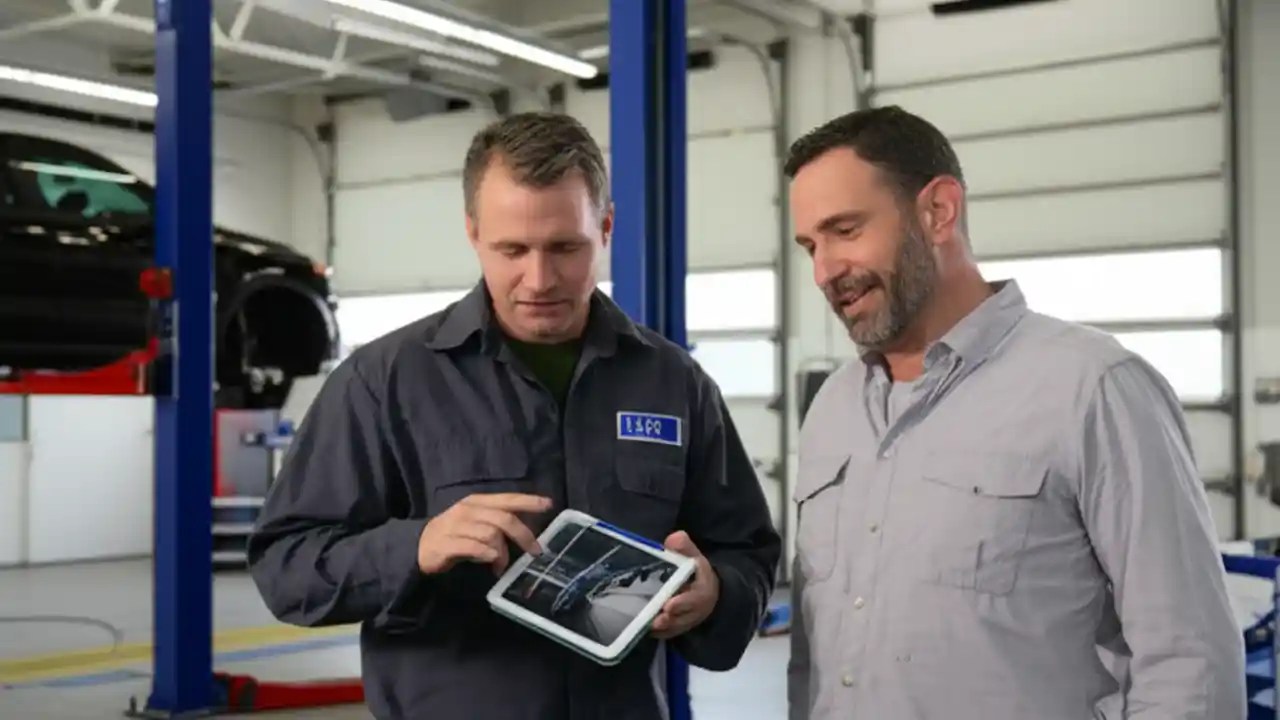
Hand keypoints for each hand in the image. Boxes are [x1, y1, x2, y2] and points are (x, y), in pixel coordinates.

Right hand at [417, 493, 550, 575]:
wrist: (418, 546)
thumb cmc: (454, 534)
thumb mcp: (476, 523)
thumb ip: (498, 523)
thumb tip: (526, 533)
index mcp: (477, 502)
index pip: (507, 499)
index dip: (528, 501)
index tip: (549, 504)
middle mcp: (467, 510)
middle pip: (503, 518)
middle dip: (524, 535)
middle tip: (536, 551)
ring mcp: (455, 526)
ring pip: (490, 534)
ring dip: (502, 553)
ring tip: (500, 566)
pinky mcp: (446, 544)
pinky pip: (473, 547)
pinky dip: (486, 554)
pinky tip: (490, 562)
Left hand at [651, 531, 718, 639]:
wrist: (707, 592)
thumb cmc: (696, 572)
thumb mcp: (694, 555)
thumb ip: (685, 547)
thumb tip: (674, 538)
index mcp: (702, 591)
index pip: (694, 599)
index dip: (682, 603)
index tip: (669, 605)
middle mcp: (696, 610)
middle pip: (682, 618)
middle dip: (668, 620)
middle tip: (655, 620)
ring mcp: (686, 621)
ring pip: (674, 628)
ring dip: (661, 629)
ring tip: (646, 626)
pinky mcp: (676, 628)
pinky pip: (667, 634)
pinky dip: (657, 633)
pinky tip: (642, 630)